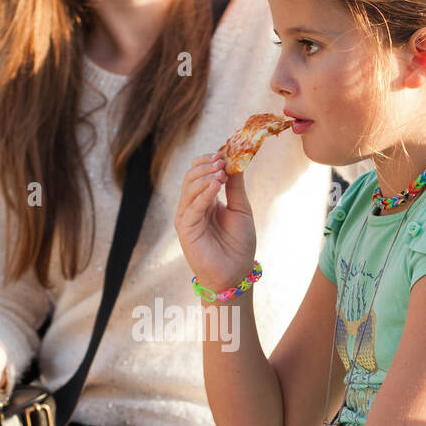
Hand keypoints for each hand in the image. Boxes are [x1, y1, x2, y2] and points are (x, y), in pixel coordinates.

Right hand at [175, 151, 256, 293]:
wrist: (236, 272)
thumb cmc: (239, 244)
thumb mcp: (240, 208)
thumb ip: (235, 186)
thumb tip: (235, 160)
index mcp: (206, 200)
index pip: (201, 173)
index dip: (211, 161)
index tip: (226, 152)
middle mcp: (194, 206)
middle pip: (191, 176)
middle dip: (206, 165)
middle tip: (222, 160)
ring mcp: (187, 216)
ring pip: (188, 187)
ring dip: (205, 176)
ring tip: (221, 172)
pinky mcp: (185, 228)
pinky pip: (191, 206)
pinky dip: (203, 193)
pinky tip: (215, 185)